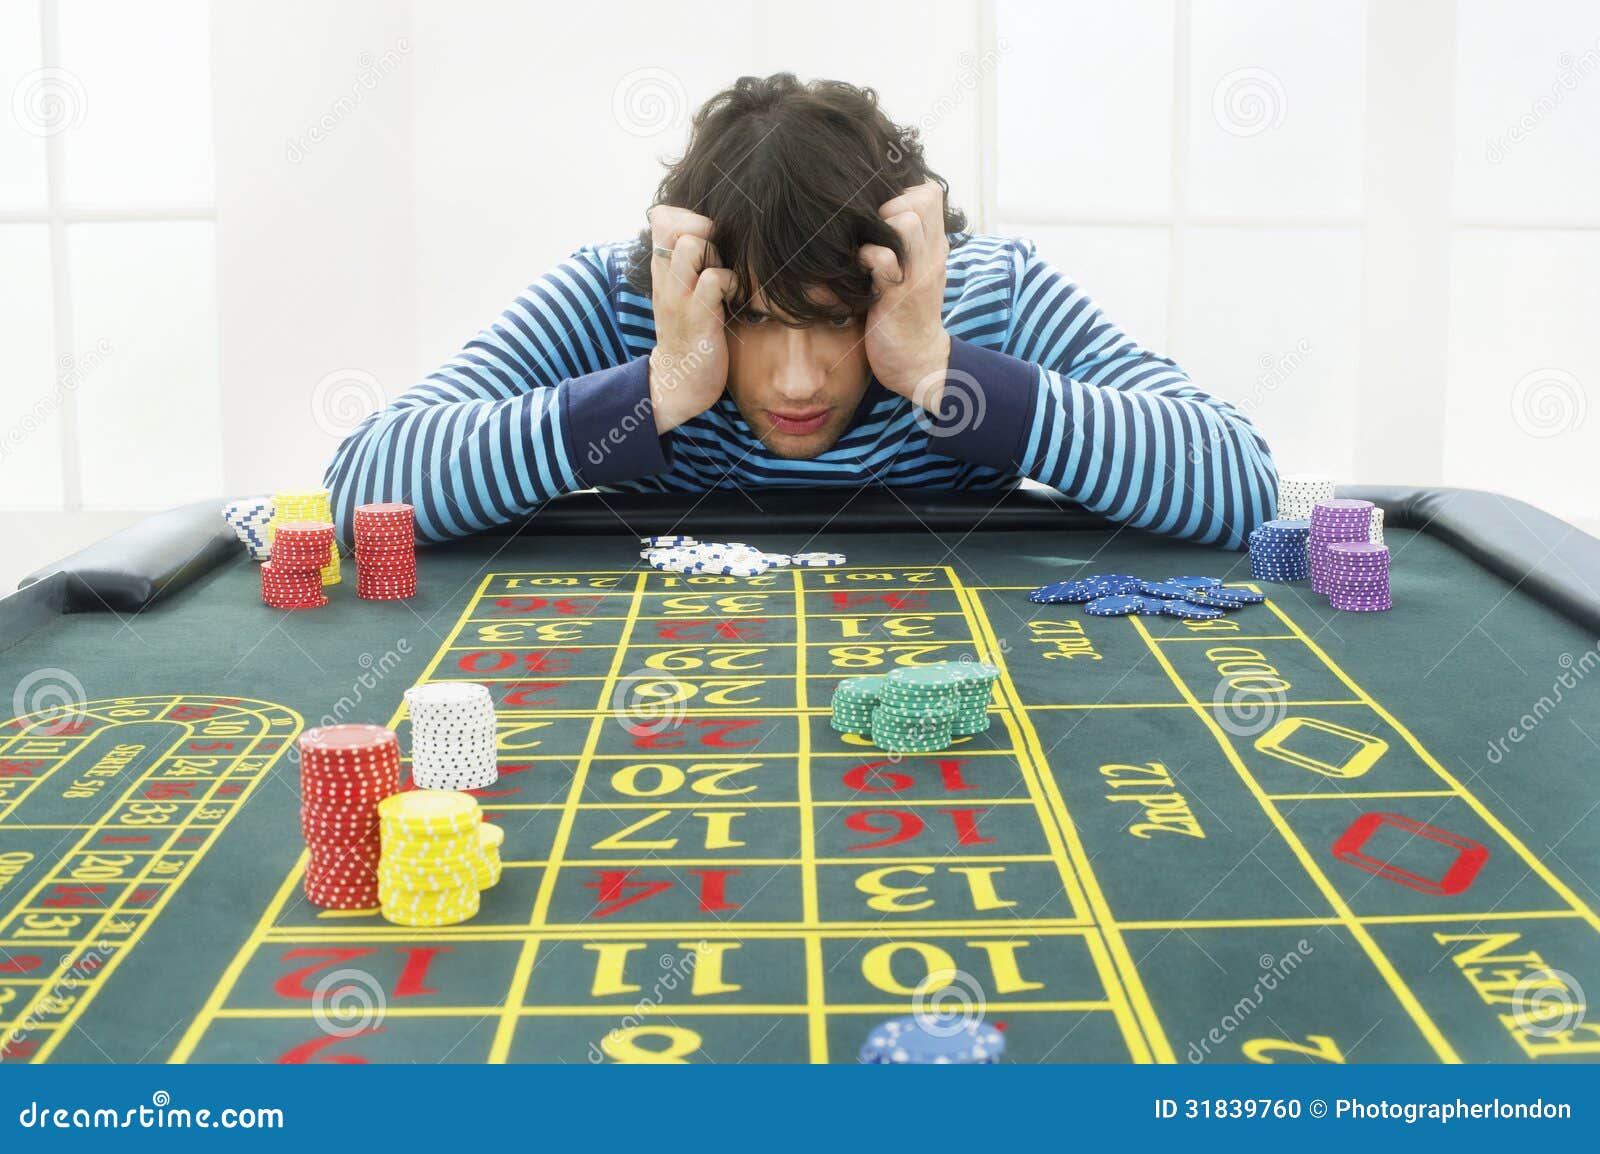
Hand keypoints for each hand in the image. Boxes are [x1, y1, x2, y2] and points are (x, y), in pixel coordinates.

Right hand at [646, 205, 737, 432]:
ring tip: (724, 279)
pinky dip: (730, 283)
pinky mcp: (698, 316)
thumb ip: (689, 264)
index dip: (687, 216)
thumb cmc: (689, 335)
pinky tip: (733, 299)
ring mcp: (680, 296)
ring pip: (694, 245)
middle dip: (705, 230)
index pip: (662, 216)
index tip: (705, 239)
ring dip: (718, 256)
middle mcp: (666, 278)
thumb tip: (715, 234)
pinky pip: (714, 278)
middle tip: (719, 258)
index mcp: (662, 270)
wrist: (678, 383)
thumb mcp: (682, 293)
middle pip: (677, 222)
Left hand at [857, 181, 952, 410]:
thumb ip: (907, 243)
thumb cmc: (906, 315)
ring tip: (867, 250)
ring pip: (905, 222)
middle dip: (890, 204)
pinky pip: (883, 259)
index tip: (884, 216)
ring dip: (878, 229)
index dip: (904, 193)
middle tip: (874, 232)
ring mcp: (917, 274)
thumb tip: (874, 213)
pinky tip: (859, 271)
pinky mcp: (897, 296)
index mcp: (935, 247)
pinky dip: (865, 258)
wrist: (917, 362)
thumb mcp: (915, 272)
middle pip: (920, 197)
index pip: (930, 192)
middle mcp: (931, 255)